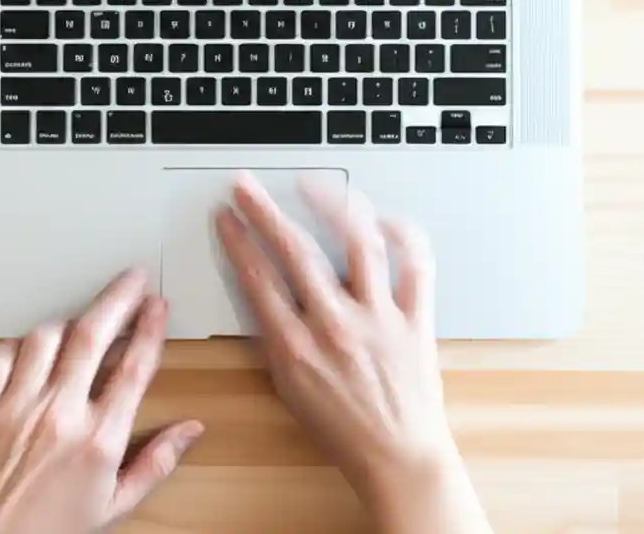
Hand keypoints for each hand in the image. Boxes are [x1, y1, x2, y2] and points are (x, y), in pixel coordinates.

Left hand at [0, 270, 202, 533]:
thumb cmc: (51, 530)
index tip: (159, 306)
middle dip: (118, 298)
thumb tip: (190, 430)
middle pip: (93, 335)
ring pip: (45, 338)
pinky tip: (33, 348)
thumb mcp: (116, 505)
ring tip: (82, 320)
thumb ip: (156, 463)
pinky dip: (20, 344)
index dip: (150, 329)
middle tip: (132, 278)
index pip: (133, 367)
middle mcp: (59, 415)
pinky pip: (1, 356)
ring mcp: (17, 408)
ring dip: (68, 321)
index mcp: (99, 440)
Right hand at [215, 174, 491, 533]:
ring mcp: (379, 319)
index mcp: (298, 348)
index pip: (259, 279)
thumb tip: (263, 296)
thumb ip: (276, 340)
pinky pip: (416, 266)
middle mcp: (337, 327)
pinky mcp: (415, 320)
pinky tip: (385, 217)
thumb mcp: (289, 390)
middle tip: (247, 187)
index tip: (227, 217)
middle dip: (265, 212)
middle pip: (296, 253)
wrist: (397, 458)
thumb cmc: (343, 431)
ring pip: (358, 245)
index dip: (238, 240)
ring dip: (332, 207)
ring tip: (313, 184)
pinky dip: (405, 236)